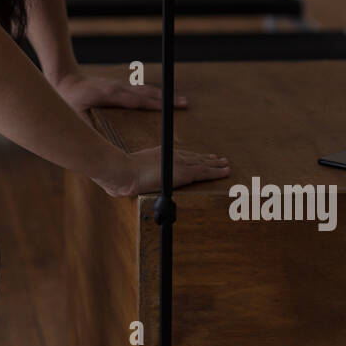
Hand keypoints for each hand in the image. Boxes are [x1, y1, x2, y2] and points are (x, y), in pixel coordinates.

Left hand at [54, 70, 188, 118]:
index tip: (168, 107)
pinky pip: (141, 90)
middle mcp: (118, 88)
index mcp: (110, 95)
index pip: (135, 100)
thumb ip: (89, 124)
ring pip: (146, 90)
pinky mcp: (120, 87)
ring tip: (182, 102)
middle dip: (167, 99)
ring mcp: (120, 86)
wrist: (65, 79)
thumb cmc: (70, 100)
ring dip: (165, 96)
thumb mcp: (76, 114)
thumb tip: (98, 139)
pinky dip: (155, 95)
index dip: (152, 103)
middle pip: (146, 93)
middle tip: (185, 104)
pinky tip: (165, 100)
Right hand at [94, 145, 230, 197]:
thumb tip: (119, 189)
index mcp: (160, 156)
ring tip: (226, 164)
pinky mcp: (184, 172)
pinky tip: (226, 172)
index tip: (201, 158)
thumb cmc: (119, 176)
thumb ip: (127, 182)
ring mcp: (179, 163)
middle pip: (194, 157)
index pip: (181, 156)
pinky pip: (205, 172)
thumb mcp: (125, 178)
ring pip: (202, 163)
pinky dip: (217, 172)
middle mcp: (171, 157)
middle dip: (207, 159)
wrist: (122, 172)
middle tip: (220, 159)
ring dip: (215, 164)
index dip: (193, 158)